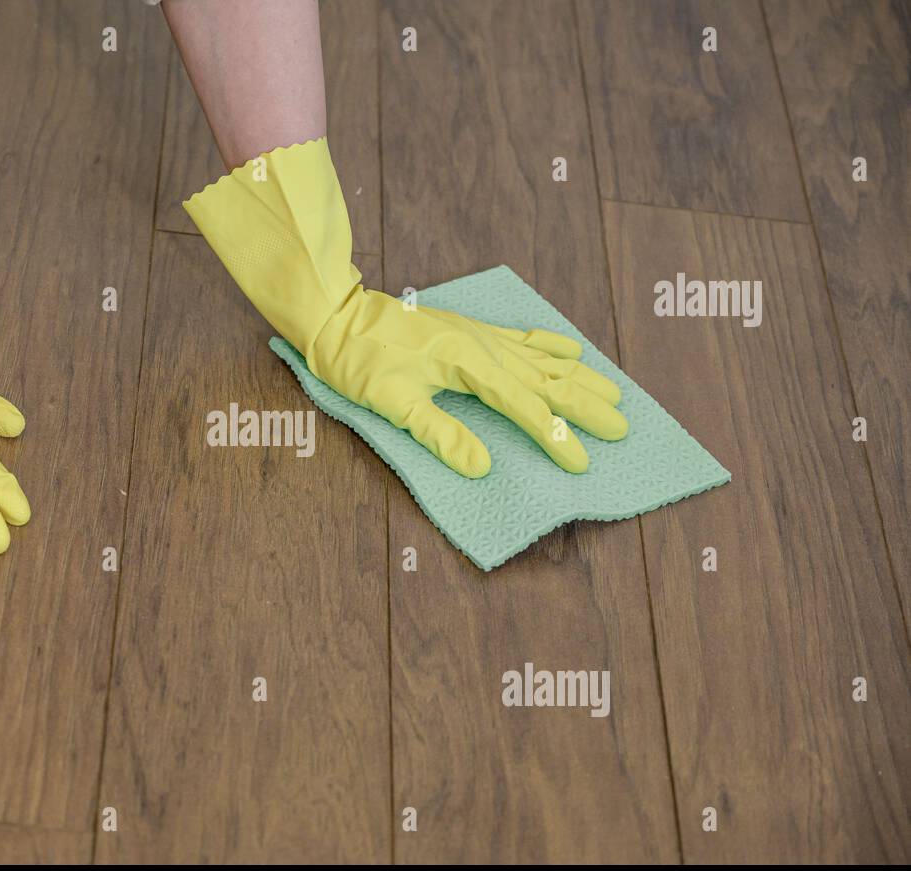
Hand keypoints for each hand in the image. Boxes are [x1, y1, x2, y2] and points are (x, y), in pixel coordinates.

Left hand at [183, 137, 627, 476]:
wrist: (337, 316)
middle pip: (545, 380)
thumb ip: (438, 433)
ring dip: (580, 377)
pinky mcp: (470, 331)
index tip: (580, 464)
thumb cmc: (359, 361)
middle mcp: (482, 346)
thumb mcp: (392, 402)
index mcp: (467, 365)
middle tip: (621, 429)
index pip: (522, 407)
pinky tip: (572, 350)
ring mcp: (479, 335)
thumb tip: (481, 466)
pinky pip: (521, 338)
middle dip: (584, 406)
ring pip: (541, 359)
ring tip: (615, 393)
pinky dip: (550, 345)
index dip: (554, 436)